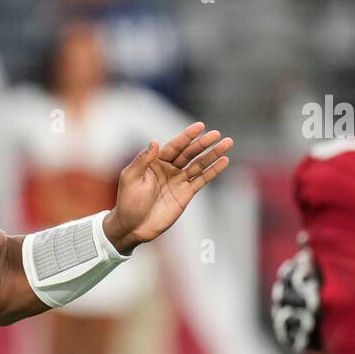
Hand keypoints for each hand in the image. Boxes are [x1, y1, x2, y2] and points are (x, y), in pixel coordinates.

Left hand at [103, 122, 232, 253]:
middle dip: (203, 143)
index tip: (200, 126)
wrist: (133, 227)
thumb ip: (142, 160)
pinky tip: (224, 161)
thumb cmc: (127, 202)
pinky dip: (213, 171)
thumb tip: (155, 142)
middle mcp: (169, 169)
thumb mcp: (130, 178)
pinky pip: (202, 180)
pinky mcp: (186, 194)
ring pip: (199, 164)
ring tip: (227, 143)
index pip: (174, 146)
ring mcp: (178, 181)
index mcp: (154, 162)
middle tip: (217, 134)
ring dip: (213, 154)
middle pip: (189, 153)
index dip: (187, 136)